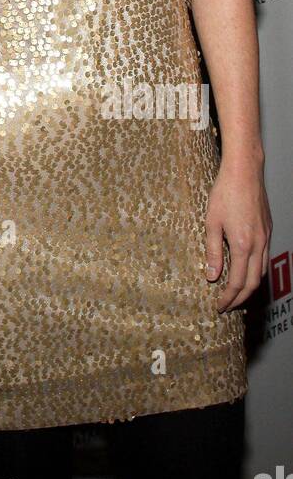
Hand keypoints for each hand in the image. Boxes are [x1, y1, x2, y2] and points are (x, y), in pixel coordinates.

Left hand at [205, 156, 271, 312]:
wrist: (244, 171)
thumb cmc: (225, 193)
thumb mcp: (211, 222)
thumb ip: (213, 251)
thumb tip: (212, 276)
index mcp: (243, 245)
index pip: (236, 282)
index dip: (228, 298)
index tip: (219, 306)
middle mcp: (258, 244)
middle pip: (253, 282)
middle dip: (240, 298)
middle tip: (227, 306)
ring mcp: (266, 237)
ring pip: (262, 271)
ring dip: (250, 287)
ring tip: (236, 294)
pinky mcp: (267, 230)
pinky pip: (264, 258)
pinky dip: (256, 271)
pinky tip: (246, 270)